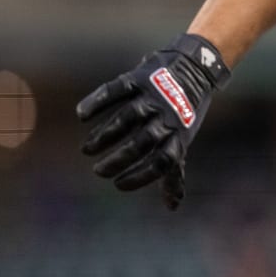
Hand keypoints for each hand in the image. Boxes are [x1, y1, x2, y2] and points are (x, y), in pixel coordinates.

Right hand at [77, 33, 231, 209]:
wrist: (193, 70)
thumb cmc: (182, 115)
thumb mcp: (182, 141)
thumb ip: (173, 172)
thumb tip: (172, 207)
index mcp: (179, 135)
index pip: (163, 161)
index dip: (140, 176)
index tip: (117, 184)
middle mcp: (166, 116)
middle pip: (142, 142)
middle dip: (118, 160)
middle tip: (98, 171)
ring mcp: (152, 97)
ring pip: (126, 118)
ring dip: (104, 136)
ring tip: (88, 150)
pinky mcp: (138, 78)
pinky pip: (115, 90)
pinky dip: (96, 101)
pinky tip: (82, 115)